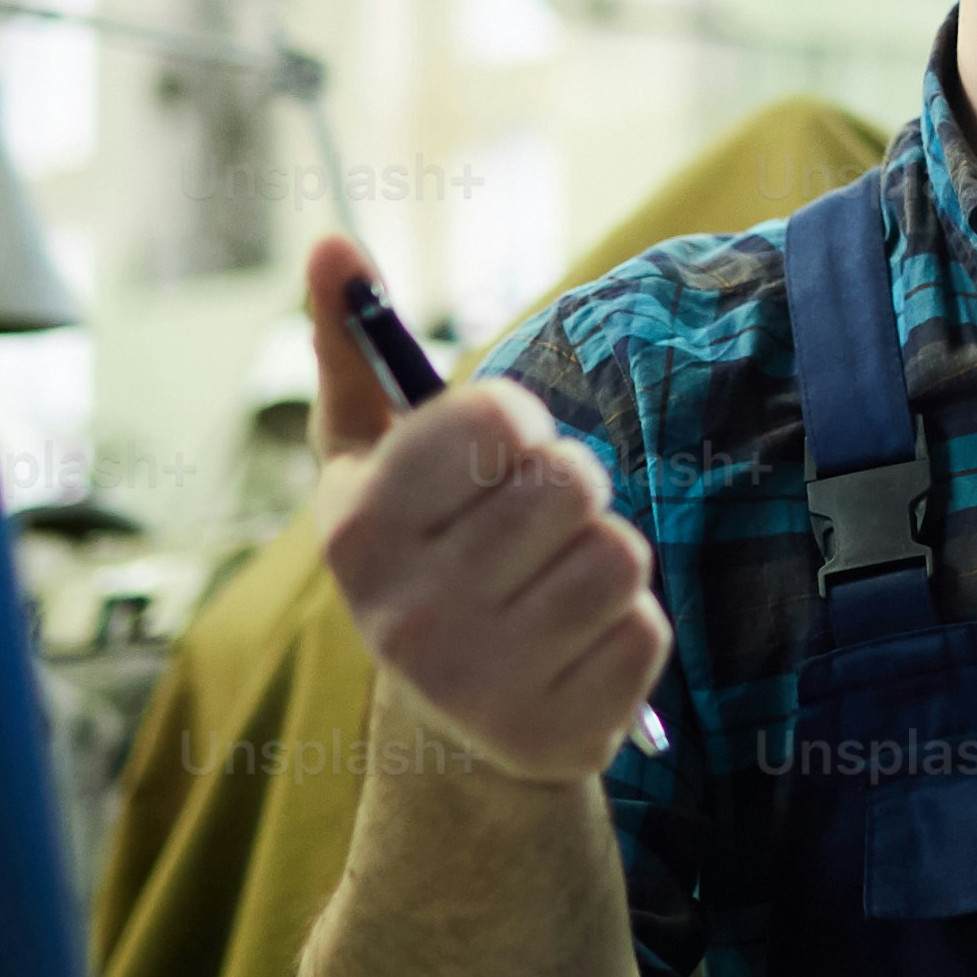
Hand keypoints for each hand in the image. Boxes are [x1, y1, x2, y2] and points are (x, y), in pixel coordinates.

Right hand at [301, 235, 668, 783]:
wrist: (448, 733)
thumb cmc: (420, 558)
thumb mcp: (368, 462)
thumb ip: (351, 351)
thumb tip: (330, 242)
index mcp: (358, 532)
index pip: (499, 416)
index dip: (516, 424)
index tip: (494, 455)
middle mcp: (409, 613)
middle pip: (572, 480)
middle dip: (567, 491)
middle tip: (526, 532)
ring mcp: (482, 682)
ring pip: (619, 552)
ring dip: (601, 558)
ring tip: (549, 589)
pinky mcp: (556, 732)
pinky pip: (646, 626)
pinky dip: (626, 629)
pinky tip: (573, 648)